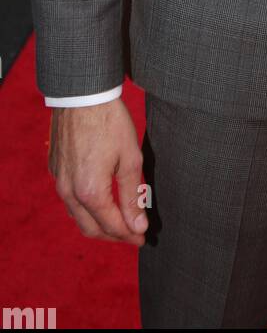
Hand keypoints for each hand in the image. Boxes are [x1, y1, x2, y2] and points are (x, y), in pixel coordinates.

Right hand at [49, 99, 147, 244]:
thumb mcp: (130, 158)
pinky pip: (69, 200)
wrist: (82, 95)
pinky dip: (85, 208)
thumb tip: (138, 226)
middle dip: (113, 235)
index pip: (112, 226)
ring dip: (98, 223)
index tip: (143, 237)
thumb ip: (132, 196)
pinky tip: (99, 200)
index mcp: (90, 192)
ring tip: (118, 220)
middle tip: (132, 233)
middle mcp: (70, 192)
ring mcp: (59, 181)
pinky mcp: (56, 170)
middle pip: (91, 228)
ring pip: (77, 216)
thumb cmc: (110, 122)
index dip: (129, 235)